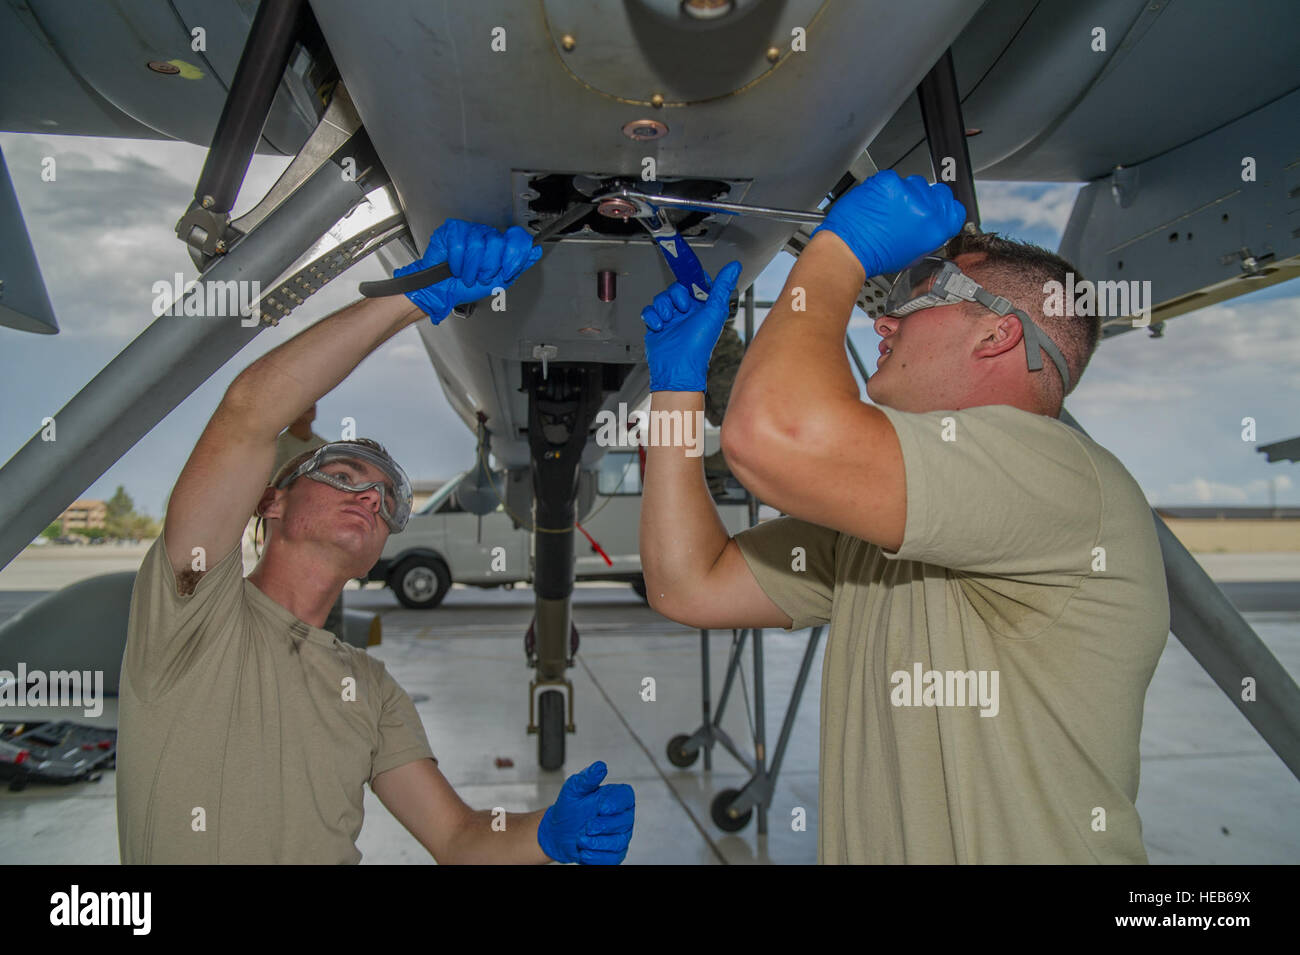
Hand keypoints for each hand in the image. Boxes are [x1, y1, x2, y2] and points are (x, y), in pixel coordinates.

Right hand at [394, 219, 542, 322]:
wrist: (443, 292)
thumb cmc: (466, 287)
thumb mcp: (499, 281)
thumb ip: (518, 265)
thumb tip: (536, 251)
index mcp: (500, 245)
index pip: (517, 237)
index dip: (514, 255)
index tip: (507, 270)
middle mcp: (486, 235)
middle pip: (498, 243)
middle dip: (489, 267)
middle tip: (481, 276)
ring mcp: (470, 230)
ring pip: (478, 245)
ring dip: (471, 268)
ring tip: (467, 275)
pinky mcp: (452, 230)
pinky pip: (459, 245)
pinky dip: (457, 263)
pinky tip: (455, 268)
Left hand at [536, 761, 634, 864]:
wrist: (559, 832)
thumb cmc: (569, 808)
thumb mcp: (574, 789)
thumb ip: (587, 778)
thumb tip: (600, 766)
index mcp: (616, 798)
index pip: (627, 797)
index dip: (617, 803)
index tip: (601, 807)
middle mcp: (622, 816)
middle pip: (625, 821)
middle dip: (603, 826)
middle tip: (587, 827)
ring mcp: (620, 836)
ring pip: (618, 842)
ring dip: (597, 843)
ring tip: (581, 840)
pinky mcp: (614, 854)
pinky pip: (612, 858)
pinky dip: (596, 857)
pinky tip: (584, 852)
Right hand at [640, 260, 742, 392]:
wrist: (677, 367)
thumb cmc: (698, 345)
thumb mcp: (714, 311)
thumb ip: (722, 287)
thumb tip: (734, 267)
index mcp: (702, 308)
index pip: (696, 284)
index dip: (692, 282)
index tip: (691, 283)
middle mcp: (687, 313)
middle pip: (675, 289)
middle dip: (676, 297)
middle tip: (682, 309)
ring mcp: (671, 319)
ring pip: (661, 298)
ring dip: (663, 307)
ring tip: (668, 320)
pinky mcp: (656, 326)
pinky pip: (648, 311)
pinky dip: (652, 317)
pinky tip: (659, 327)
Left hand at [812, 170, 965, 277]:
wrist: (848, 249)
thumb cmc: (876, 256)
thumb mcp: (913, 254)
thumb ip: (929, 234)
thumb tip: (931, 223)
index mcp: (936, 228)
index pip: (955, 208)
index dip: (945, 208)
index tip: (936, 209)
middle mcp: (926, 209)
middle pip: (937, 192)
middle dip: (923, 199)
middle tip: (906, 210)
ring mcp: (907, 192)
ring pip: (914, 183)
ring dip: (903, 193)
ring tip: (887, 210)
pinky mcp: (889, 182)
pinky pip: (892, 180)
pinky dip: (884, 189)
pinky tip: (877, 204)